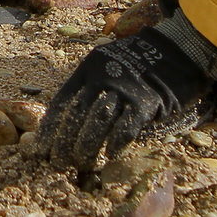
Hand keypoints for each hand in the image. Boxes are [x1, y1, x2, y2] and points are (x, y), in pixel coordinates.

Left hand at [39, 28, 213, 182]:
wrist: (176, 52)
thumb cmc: (136, 65)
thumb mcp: (106, 66)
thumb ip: (90, 88)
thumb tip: (68, 123)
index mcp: (88, 69)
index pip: (61, 101)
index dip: (50, 128)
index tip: (40, 149)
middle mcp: (102, 78)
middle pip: (76, 114)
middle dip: (64, 142)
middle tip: (58, 164)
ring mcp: (123, 89)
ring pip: (97, 122)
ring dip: (86, 146)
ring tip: (81, 164)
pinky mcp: (144, 102)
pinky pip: (125, 128)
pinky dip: (116, 144)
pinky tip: (111, 156)